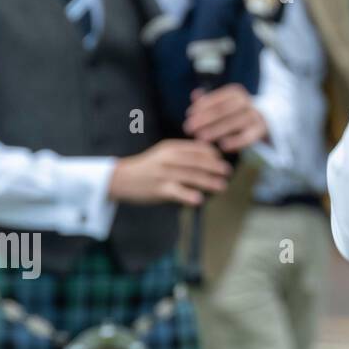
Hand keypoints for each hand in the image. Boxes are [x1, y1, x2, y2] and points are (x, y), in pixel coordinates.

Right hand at [109, 139, 231, 204]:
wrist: (120, 178)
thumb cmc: (148, 167)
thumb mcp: (164, 153)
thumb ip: (184, 153)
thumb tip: (210, 155)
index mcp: (171, 148)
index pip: (197, 148)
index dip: (212, 154)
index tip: (221, 160)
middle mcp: (168, 158)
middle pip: (197, 161)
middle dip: (215, 167)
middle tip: (228, 172)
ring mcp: (164, 174)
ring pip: (191, 176)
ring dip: (209, 181)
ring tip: (222, 186)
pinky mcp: (159, 189)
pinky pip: (177, 192)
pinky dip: (189, 196)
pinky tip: (199, 200)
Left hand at [184, 84, 267, 152]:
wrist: (260, 121)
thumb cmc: (232, 113)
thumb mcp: (220, 104)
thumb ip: (207, 101)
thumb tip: (194, 95)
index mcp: (235, 93)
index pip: (216, 98)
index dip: (201, 106)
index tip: (189, 115)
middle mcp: (247, 102)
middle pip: (224, 109)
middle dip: (205, 119)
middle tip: (189, 128)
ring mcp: (255, 115)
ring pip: (235, 122)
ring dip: (216, 130)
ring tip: (201, 138)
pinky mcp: (260, 130)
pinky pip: (248, 136)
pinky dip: (236, 141)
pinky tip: (222, 146)